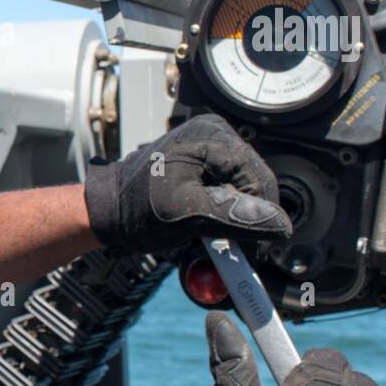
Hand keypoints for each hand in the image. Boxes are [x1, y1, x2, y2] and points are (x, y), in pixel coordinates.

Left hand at [83, 113, 291, 254]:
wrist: (107, 210)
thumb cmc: (135, 207)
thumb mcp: (187, 213)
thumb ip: (234, 216)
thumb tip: (278, 224)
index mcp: (213, 136)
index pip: (260, 179)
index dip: (262, 216)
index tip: (254, 249)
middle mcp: (215, 135)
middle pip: (255, 184)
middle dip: (247, 217)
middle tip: (235, 249)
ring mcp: (210, 148)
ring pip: (244, 191)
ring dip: (235, 218)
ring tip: (213, 236)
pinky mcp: (204, 164)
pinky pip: (229, 191)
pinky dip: (223, 213)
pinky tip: (206, 226)